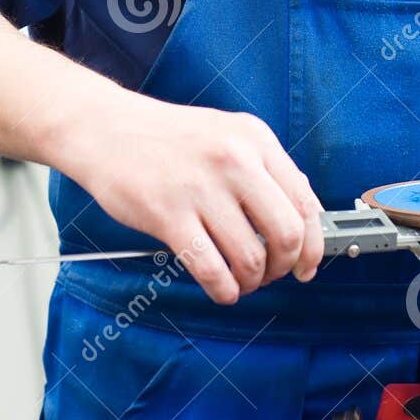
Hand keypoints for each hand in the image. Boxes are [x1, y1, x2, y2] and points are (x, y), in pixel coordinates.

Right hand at [58, 83, 325, 304]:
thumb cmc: (168, 139)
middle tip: (270, 274)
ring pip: (250, 257)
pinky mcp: (168, 214)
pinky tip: (220, 289)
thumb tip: (302, 218)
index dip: (313, 245)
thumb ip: (265, 170)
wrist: (106, 129)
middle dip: (283, 267)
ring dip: (251, 282)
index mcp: (255, 139)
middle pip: (286, 234)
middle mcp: (234, 160)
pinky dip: (223, 290)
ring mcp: (200, 187)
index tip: (307, 266)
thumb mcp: (228, 134)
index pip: (304, 201)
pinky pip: (210, 269)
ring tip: (240, 281)